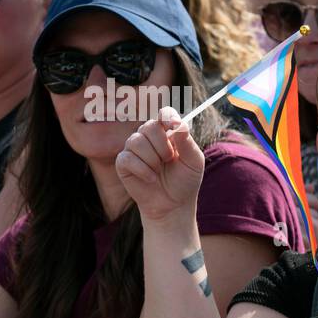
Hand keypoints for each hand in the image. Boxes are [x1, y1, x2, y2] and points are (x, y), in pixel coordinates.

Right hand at [115, 107, 205, 224]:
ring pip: (136, 141)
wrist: (174, 204)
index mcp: (168, 132)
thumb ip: (187, 141)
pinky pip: (127, 158)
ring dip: (153, 160)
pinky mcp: (123, 163)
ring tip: (159, 170)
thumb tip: (178, 123)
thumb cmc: (185, 181)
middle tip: (169, 160)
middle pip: (149, 126)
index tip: (172, 125)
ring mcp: (134, 149)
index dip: (166, 116)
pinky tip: (151, 178)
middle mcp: (149, 137)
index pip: (164, 113)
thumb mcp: (194, 161)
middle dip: (163, 146)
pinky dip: (142, 170)